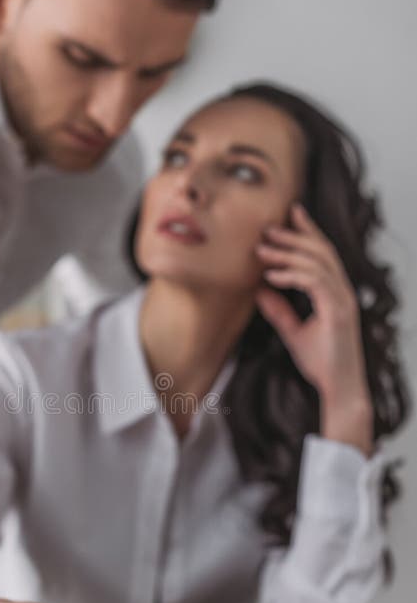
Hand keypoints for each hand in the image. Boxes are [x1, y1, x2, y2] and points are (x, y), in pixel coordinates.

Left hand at [255, 203, 373, 454]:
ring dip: (287, 254)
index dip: (308, 231)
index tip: (289, 214)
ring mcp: (344, 300)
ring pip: (317, 262)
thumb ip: (278, 310)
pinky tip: (271, 277)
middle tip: (268, 228)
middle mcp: (343, 291)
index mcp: (336, 292)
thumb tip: (259, 290)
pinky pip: (314, 282)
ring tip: (262, 251)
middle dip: (295, 235)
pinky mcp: (338, 312)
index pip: (324, 253)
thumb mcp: (293, 332)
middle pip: (322, 251)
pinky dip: (292, 276)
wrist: (340, 388)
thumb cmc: (322, 363)